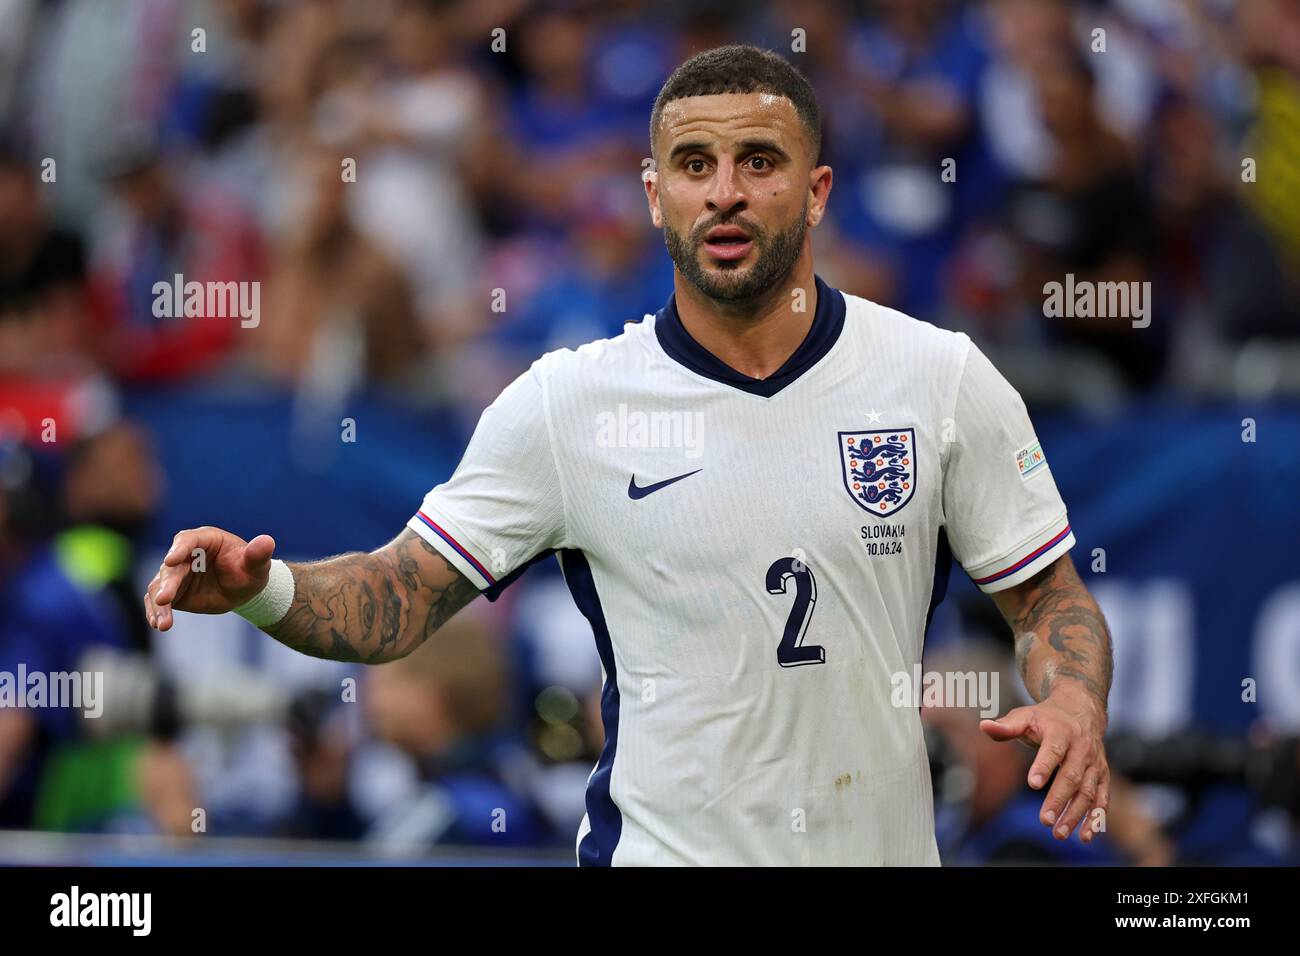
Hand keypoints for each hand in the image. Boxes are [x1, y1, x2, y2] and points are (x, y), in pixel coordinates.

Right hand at [144, 527, 276, 630]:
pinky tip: (158, 624)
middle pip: (171, 567)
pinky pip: (158, 601)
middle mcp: (185, 554)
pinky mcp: (171, 591)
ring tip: (162, 623)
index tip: (171, 560)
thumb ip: (258, 554)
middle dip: (167, 583)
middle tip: (164, 598)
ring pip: (160, 586)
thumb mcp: (257, 565)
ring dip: (159, 604)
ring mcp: (175, 573)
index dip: (179, 549)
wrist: (243, 589)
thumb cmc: (250, 570)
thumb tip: (267, 542)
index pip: (188, 540)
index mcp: (206, 539)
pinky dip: (156, 612)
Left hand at [979, 687, 1109, 842]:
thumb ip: (1006, 726)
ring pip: (1088, 791)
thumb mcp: (1025, 716)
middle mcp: (1082, 749)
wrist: (1081, 711)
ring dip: (1075, 814)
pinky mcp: (1102, 776)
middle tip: (1044, 820)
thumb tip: (984, 726)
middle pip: (1071, 776)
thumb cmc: (1046, 718)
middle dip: (1059, 799)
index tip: (1032, 783)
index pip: (1053, 750)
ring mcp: (1094, 764)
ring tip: (1059, 833)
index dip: (1044, 766)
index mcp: (1061, 732)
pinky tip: (1083, 836)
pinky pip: (1101, 799)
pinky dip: (1095, 818)